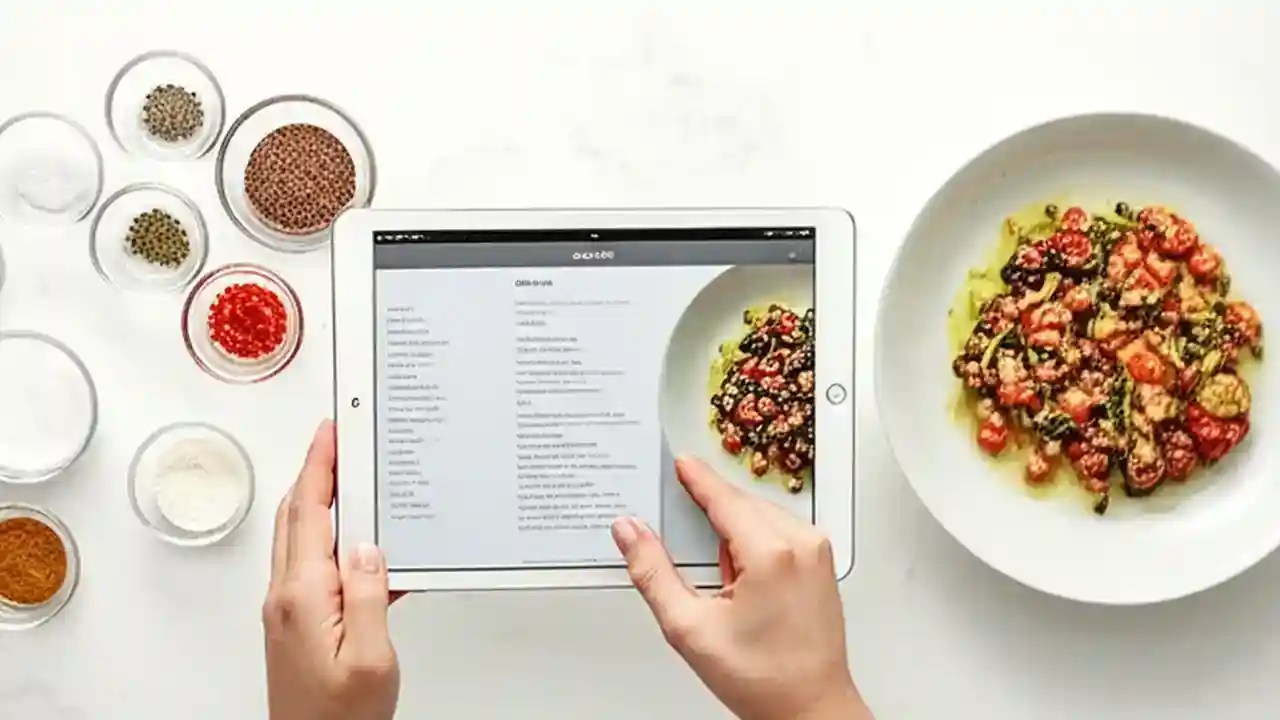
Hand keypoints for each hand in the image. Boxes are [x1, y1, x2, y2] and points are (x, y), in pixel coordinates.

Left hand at [263, 420, 399, 719]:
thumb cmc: (340, 719)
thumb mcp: (372, 656)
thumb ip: (371, 595)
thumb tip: (369, 546)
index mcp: (305, 596)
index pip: (312, 511)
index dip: (321, 464)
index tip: (331, 429)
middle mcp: (288, 597)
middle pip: (298, 515)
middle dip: (316, 470)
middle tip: (338, 438)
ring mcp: (289, 610)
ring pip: (301, 537)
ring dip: (320, 500)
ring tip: (348, 475)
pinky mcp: (297, 624)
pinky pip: (311, 565)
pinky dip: (329, 537)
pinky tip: (359, 542)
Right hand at [612, 458, 871, 719]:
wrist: (809, 710)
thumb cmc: (763, 680)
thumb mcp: (689, 628)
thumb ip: (653, 572)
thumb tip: (631, 532)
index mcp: (771, 553)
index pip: (723, 497)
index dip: (696, 478)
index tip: (680, 462)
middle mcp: (802, 544)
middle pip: (741, 505)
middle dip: (711, 518)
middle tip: (690, 551)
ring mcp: (816, 553)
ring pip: (760, 518)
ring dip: (734, 536)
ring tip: (725, 589)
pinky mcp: (821, 563)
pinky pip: (779, 533)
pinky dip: (755, 546)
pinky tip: (746, 587)